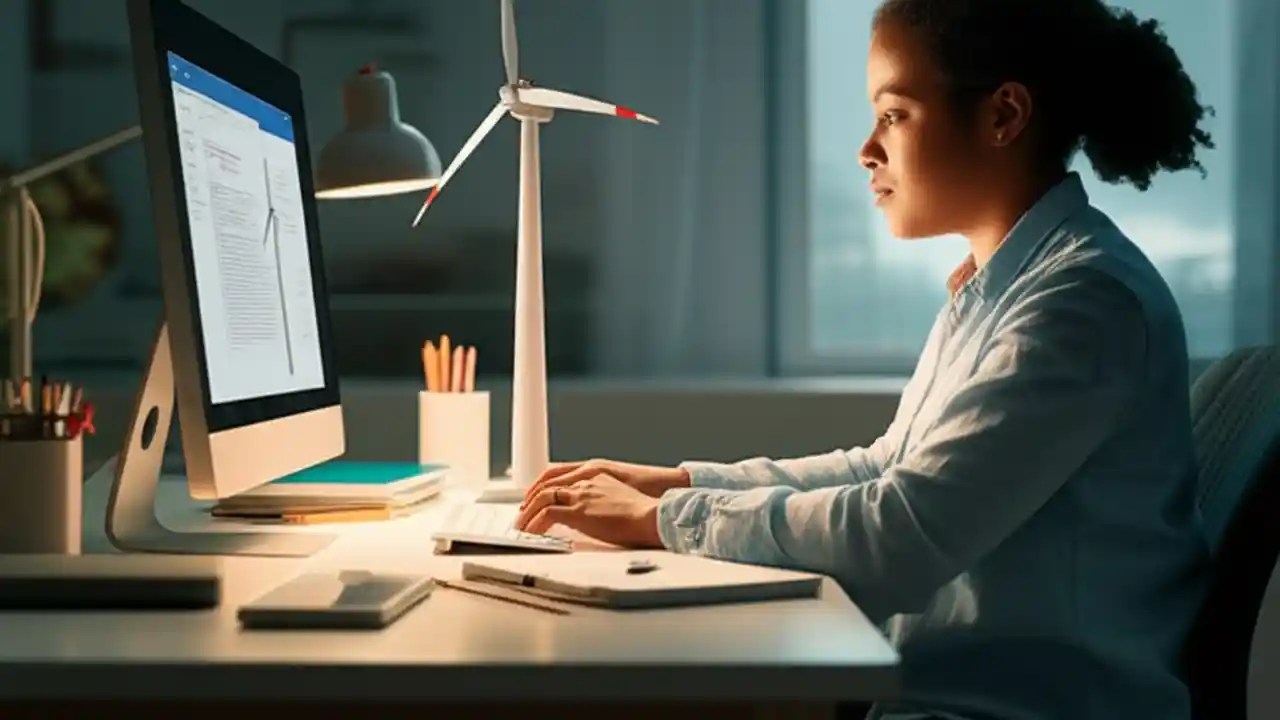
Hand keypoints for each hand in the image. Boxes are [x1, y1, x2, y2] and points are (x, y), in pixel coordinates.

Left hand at [514, 473, 663, 547]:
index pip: (559, 473)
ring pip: (542, 498)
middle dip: (530, 499)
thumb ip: (603, 500)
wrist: (652, 515)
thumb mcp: (620, 496)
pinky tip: (532, 533)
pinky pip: (547, 515)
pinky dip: (535, 524)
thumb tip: (597, 515)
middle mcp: (585, 479)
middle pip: (546, 484)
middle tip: (522, 514)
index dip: (542, 486)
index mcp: (595, 472)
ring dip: (528, 513)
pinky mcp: (579, 510)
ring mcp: (581, 494)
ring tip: (522, 527)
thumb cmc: (644, 511)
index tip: (534, 499)